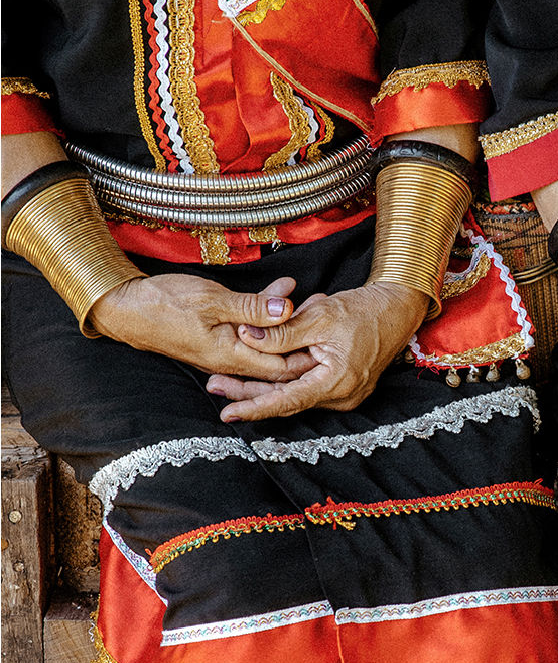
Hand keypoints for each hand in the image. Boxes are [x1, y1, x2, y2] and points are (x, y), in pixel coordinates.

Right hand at [90, 274, 308, 380]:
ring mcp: (223, 353)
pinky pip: (251, 336)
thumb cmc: (162, 303)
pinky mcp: (217, 341)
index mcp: (231, 356)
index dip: (307, 354)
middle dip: (303, 339)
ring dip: (286, 326)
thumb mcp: (212, 300)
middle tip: (324, 312)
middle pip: (279, 361)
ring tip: (309, 299)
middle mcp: (230, 361)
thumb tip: (286, 309)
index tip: (327, 332)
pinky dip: (267, 318)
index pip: (283, 368)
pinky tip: (279, 293)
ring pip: (266, 346)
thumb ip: (252, 307)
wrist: (124, 308)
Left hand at [206, 281, 428, 420]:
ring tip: (227, 381)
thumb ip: (281, 332)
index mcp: (337, 382)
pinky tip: (258, 375)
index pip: (288, 401)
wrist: (396, 309)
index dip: (255, 408)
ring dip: (263, 387)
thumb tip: (246, 337)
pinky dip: (282, 381)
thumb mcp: (318, 316)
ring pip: (294, 396)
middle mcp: (342, 396)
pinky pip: (306, 389)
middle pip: (287, 401)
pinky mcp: (342, 388)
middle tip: (214, 387)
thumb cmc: (363, 310)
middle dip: (249, 396)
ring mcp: (344, 395)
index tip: (229, 413)